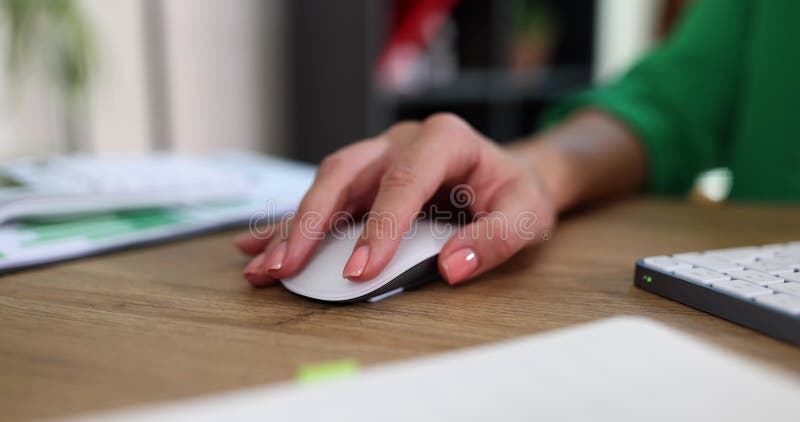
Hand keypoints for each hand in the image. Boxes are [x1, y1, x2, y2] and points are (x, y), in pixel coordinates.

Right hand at [234, 113, 556, 285]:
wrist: (510, 175)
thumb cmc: (516, 193)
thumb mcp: (528, 215)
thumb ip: (495, 239)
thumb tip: (452, 268)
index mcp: (445, 139)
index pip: (404, 182)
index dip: (378, 228)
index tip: (357, 272)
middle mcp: (403, 140)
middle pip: (346, 175)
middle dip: (310, 224)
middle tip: (285, 268)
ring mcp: (379, 154)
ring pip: (326, 183)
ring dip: (291, 226)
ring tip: (263, 267)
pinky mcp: (365, 175)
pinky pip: (323, 196)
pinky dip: (290, 222)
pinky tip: (257, 245)